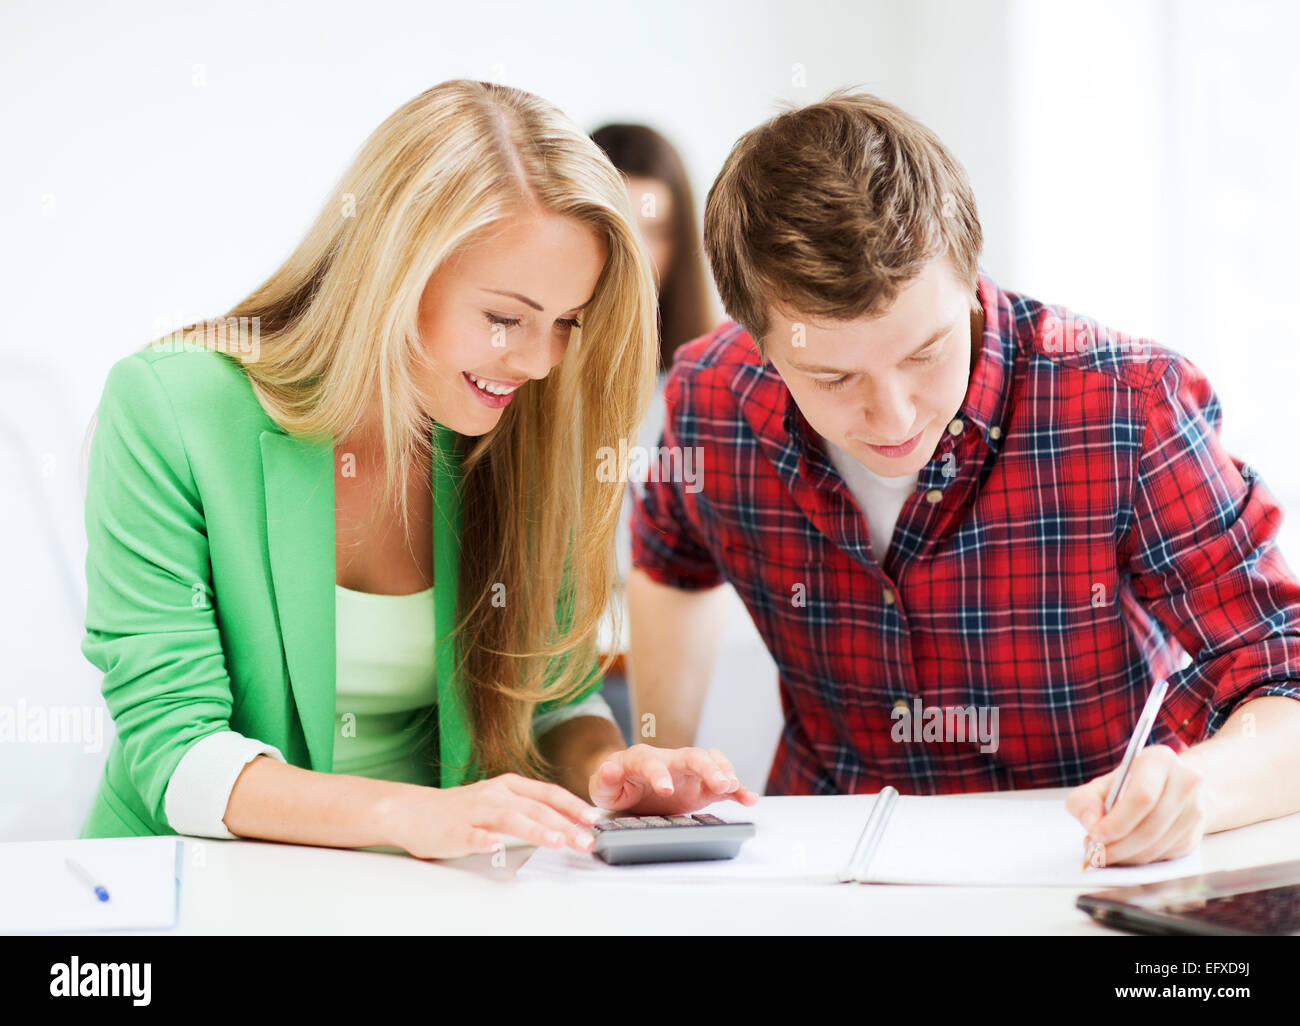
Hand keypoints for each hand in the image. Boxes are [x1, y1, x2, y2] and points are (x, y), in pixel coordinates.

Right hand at [385, 773, 600, 859]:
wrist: (413, 811)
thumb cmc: (460, 810)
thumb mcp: (498, 801)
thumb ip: (527, 808)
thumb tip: (565, 822)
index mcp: (508, 786)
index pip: (547, 793)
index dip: (572, 804)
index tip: (594, 818)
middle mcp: (495, 794)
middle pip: (535, 807)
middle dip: (565, 824)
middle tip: (586, 840)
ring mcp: (475, 812)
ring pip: (510, 819)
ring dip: (536, 830)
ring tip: (557, 842)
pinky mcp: (455, 830)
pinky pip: (472, 834)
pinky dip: (485, 840)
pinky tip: (495, 846)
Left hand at [588, 744, 759, 815]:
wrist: (625, 783)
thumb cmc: (613, 783)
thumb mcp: (601, 785)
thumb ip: (605, 778)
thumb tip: (609, 767)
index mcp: (643, 760)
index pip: (652, 762)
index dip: (659, 774)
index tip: (666, 790)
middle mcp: (670, 760)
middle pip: (692, 756)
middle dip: (708, 768)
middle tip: (721, 783)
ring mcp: (688, 772)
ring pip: (711, 761)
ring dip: (725, 772)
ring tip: (735, 787)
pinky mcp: (700, 787)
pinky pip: (721, 785)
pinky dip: (737, 790)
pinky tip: (749, 799)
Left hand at [1066, 745, 1207, 866]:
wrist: (1168, 788)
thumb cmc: (1130, 785)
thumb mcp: (1103, 783)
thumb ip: (1086, 800)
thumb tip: (1090, 824)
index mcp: (1160, 760)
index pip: (1143, 796)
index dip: (1117, 821)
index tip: (1095, 834)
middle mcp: (1186, 782)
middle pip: (1151, 826)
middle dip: (1118, 846)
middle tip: (1096, 852)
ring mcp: (1196, 809)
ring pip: (1158, 846)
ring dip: (1127, 857)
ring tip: (1105, 853)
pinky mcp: (1195, 835)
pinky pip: (1165, 856)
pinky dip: (1140, 860)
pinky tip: (1124, 853)